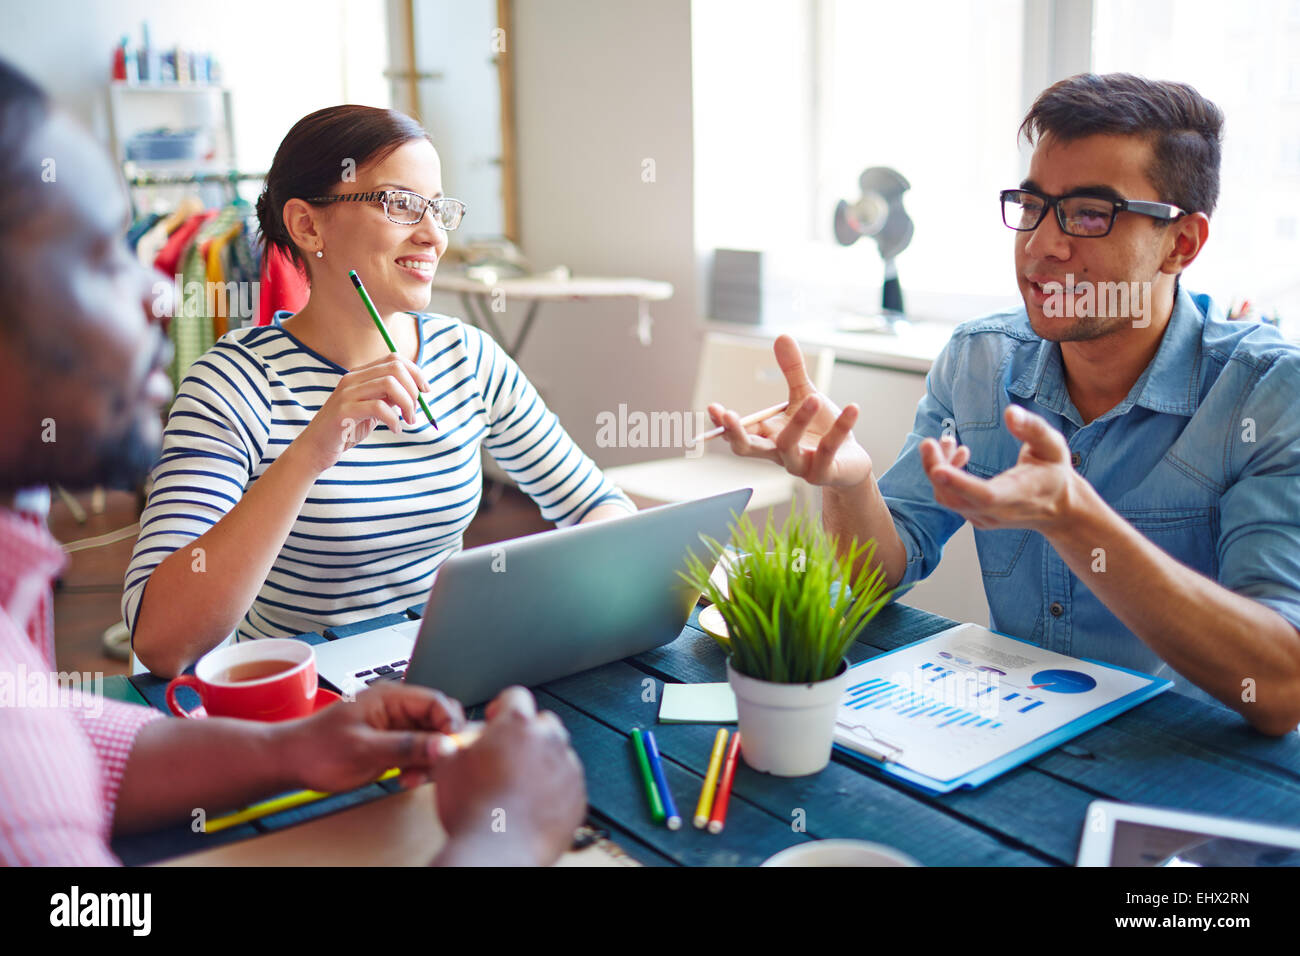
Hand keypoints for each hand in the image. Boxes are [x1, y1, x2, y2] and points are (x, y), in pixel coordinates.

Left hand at [276, 682, 464, 793]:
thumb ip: (406, 746)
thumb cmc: (317, 750)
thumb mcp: (364, 750)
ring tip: (412, 778)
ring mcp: (394, 726)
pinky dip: (417, 766)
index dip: (450, 725)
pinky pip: (417, 752)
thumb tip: (444, 745)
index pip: (436, 703)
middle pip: (438, 720)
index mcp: (390, 697)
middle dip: (441, 744)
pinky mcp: (391, 744)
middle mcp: (396, 708)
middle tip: (434, 767)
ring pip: (431, 738)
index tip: (453, 749)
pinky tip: (405, 778)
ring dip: (429, 759)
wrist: (291, 762)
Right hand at [292, 353, 431, 474]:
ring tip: (408, 421)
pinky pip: (379, 407)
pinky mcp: (344, 411)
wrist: (316, 448)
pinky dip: (394, 420)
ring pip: (389, 384)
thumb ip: (389, 397)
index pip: (394, 359)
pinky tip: (395, 430)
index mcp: (360, 374)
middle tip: (415, 411)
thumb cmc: (347, 429)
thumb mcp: (373, 409)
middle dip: (413, 389)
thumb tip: (416, 392)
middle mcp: (353, 378)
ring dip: (407, 404)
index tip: (426, 391)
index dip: (416, 372)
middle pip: (395, 368)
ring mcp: (347, 393)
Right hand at [431, 687, 585, 865]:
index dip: (501, 707)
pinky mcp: (578, 794)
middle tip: (507, 755)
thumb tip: (449, 743)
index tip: (495, 721)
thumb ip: (452, 745)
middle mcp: (548, 739)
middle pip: (542, 722)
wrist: (496, 852)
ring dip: (542, 760)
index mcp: (517, 724)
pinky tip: (533, 802)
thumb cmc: (472, 811)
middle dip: (526, 733)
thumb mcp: (447, 768)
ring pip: (558, 752)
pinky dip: (554, 787)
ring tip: (519, 783)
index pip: (515, 696)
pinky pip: (568, 782)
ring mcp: (567, 767)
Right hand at [706, 334, 872, 487]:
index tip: (714, 408)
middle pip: (747, 449)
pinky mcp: (823, 473)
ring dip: (798, 422)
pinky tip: (852, 408)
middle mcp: (778, 453)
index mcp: (768, 436)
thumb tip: (782, 336)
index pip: (738, 433)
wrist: (850, 460)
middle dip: (736, 433)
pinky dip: (841, 427)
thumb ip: (792, 371)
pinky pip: (829, 449)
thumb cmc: (821, 429)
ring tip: (814, 398)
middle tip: (730, 416)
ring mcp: (799, 466)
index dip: (724, 424)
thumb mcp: (806, 396)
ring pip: (788, 446)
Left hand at [921, 405, 1075, 532]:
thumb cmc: (1054, 472)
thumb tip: (1010, 412)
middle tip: (928, 443)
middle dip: (936, 469)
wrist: (1059, 507)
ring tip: (947, 440)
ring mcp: (984, 518)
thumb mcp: (1053, 446)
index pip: (985, 495)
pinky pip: (951, 498)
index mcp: (1019, 495)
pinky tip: (958, 453)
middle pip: (955, 498)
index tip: (937, 469)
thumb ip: (1033, 428)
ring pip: (948, 498)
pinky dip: (945, 475)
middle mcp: (998, 512)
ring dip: (939, 467)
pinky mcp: (975, 516)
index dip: (959, 483)